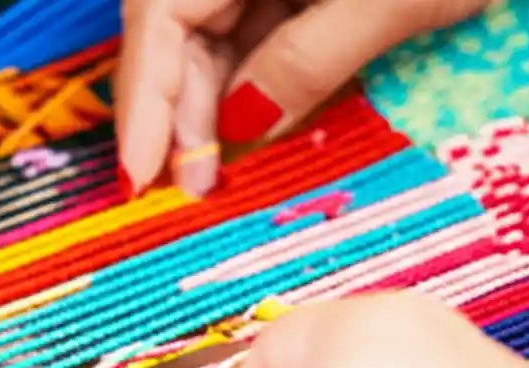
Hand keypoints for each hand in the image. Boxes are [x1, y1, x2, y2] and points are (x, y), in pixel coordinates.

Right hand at [114, 0, 490, 197]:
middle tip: (190, 188)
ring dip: (212, 103)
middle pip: (176, 30)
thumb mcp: (388, 0)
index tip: (140, 175)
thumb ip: (304, 62)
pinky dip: (250, 78)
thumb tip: (238, 131)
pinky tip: (254, 124)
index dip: (144, 101)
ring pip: (210, 34)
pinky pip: (251, 28)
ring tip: (217, 171)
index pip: (159, 18)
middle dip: (180, 112)